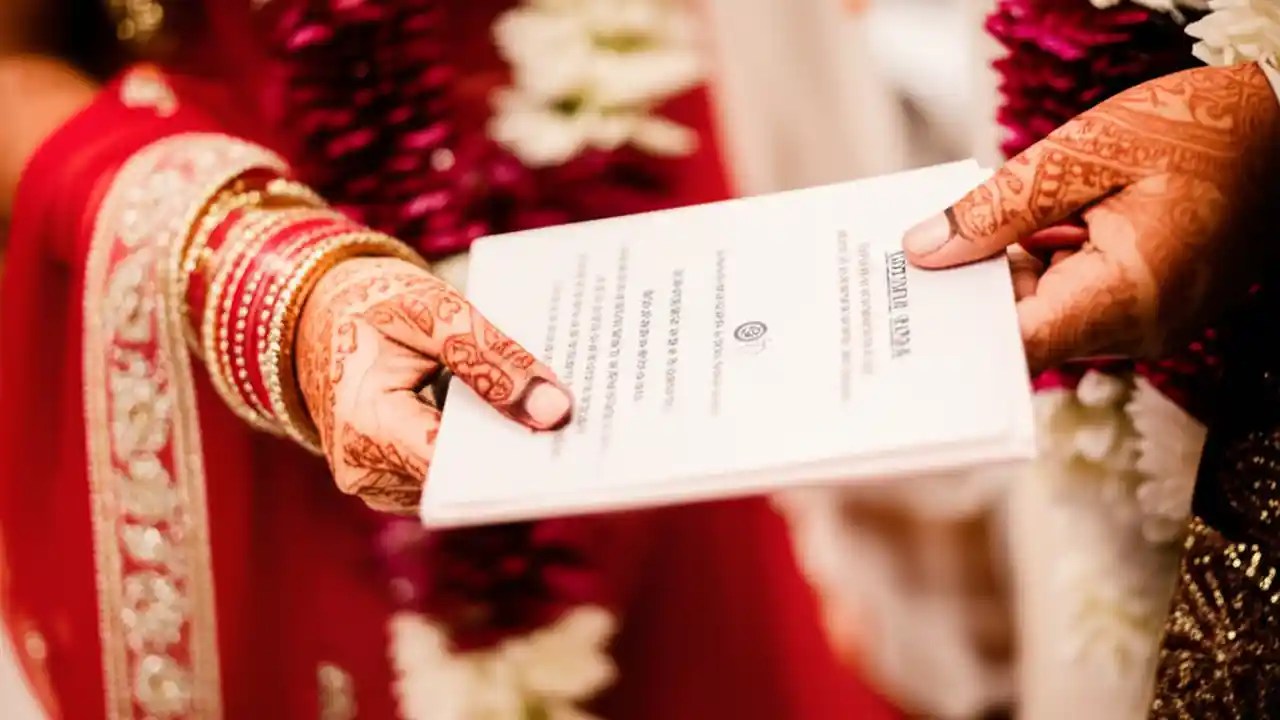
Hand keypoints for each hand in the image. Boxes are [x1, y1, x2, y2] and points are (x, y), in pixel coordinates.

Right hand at [296, 257, 572, 514]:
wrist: (315, 316)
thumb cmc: (369, 305)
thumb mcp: (431, 311)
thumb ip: (492, 358)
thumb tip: (555, 411)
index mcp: (364, 424)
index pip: (453, 461)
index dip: (513, 454)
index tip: (570, 438)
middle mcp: (366, 470)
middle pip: (463, 479)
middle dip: (519, 451)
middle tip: (583, 427)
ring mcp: (378, 482)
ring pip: (462, 480)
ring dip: (503, 449)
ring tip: (557, 417)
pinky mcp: (395, 480)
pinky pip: (450, 473)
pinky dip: (483, 446)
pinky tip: (523, 420)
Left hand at [902, 63, 1279, 372]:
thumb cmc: (1194, 129)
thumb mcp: (1081, 153)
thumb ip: (997, 208)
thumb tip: (924, 249)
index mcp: (1127, 295)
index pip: (1017, 347)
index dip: (956, 336)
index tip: (901, 316)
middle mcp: (1138, 327)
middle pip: (1026, 332)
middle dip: (971, 296)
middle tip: (905, 266)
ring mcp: (1146, 321)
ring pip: (1047, 313)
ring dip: (1007, 276)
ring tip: (954, 236)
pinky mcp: (1146, 305)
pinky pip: (1075, 298)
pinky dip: (1041, 266)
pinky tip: (1015, 229)